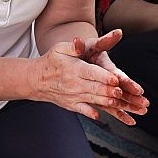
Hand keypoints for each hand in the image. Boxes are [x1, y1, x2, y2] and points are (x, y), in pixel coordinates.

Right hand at [30, 34, 144, 121]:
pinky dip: (91, 113)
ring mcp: (73, 96)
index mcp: (74, 68)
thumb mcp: (60, 48)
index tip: (115, 79)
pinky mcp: (72, 105)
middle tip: (121, 92)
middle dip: (109, 91)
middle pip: (95, 88)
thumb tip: (79, 41)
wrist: (37, 80)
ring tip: (118, 103)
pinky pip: (83, 110)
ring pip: (93, 100)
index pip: (91, 73)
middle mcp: (74, 83)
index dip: (104, 76)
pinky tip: (99, 115)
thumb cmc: (52, 62)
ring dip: (107, 102)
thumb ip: (74, 46)